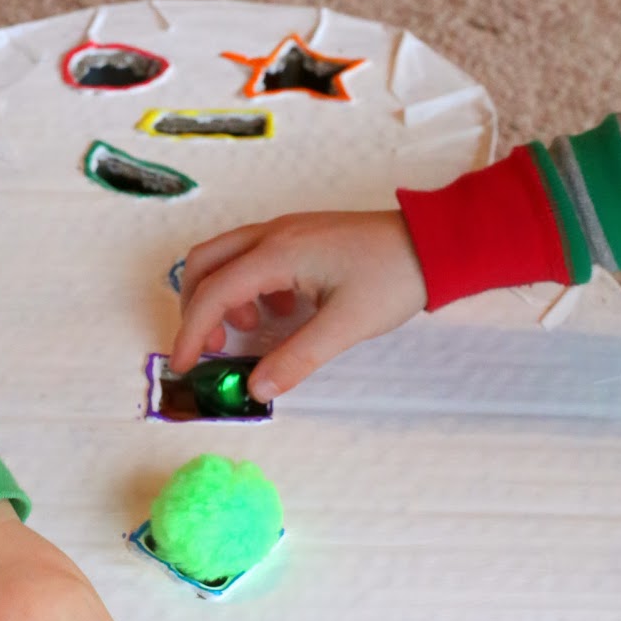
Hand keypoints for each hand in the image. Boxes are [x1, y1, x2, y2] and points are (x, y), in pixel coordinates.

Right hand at [170, 210, 426, 399]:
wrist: (435, 241)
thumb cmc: (392, 277)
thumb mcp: (344, 326)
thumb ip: (296, 358)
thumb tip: (257, 389)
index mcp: (276, 253)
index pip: (212, 292)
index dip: (192, 332)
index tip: (185, 365)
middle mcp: (272, 235)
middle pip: (204, 263)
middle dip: (195, 307)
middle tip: (211, 347)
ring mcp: (285, 231)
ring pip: (225, 258)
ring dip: (222, 296)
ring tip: (251, 333)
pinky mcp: (300, 236)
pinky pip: (252, 257)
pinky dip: (248, 288)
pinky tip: (281, 313)